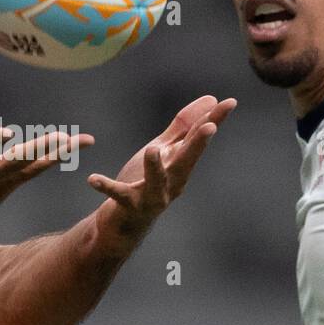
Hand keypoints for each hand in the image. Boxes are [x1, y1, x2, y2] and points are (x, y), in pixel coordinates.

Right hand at [0, 115, 93, 237]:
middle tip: (65, 139)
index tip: (5, 133)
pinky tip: (73, 146)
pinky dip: (54, 157)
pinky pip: (36, 169)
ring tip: (83, 140)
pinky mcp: (9, 185)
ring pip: (34, 165)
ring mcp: (0, 183)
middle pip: (17, 161)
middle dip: (41, 150)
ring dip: (58, 152)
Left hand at [88, 95, 235, 238]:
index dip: (215, 121)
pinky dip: (106, 186)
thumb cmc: (147, 184)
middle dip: (198, 144)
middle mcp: (172, 182)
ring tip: (151, 150)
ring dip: (154, 167)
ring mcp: (152, 197)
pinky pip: (117, 195)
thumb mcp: (165, 151)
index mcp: (180, 166)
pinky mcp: (128, 206)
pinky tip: (93, 179)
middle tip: (210, 127)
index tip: (230, 102)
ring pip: (156, 181)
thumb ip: (184, 128)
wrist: (125, 225)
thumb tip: (210, 100)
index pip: (198, 140)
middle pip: (186, 161)